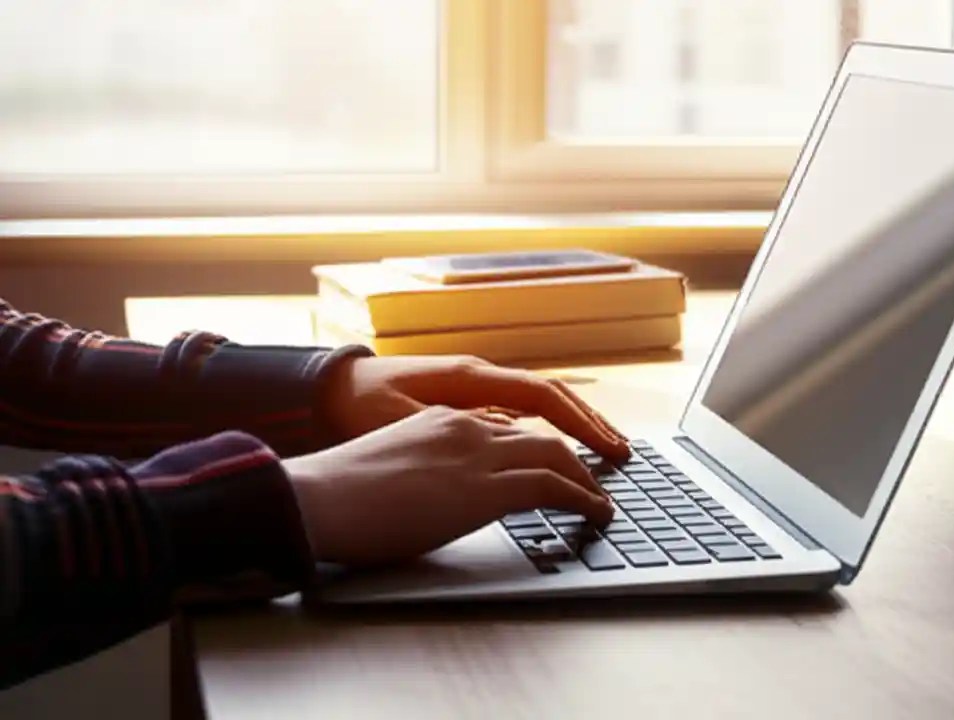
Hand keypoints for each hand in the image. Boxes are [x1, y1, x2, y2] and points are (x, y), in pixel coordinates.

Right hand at [284, 405, 614, 565]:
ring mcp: (477, 453)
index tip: (554, 465)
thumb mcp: (392, 468)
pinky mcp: (485, 487)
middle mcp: (465, 426)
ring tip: (601, 501)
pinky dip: (582, 498)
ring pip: (554, 455)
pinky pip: (552, 486)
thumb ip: (425, 471)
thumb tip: (441, 498)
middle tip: (594, 478)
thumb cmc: (338, 497)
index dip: (536, 449)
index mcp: (440, 420)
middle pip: (539, 436)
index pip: (505, 428)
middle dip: (575, 457)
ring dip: (585, 479)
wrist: (316, 500)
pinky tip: (596, 512)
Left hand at [320, 355, 628, 461]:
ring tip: (604, 451)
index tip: (607, 450)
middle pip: (551, 397)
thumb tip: (505, 434)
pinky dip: (547, 429)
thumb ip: (454, 425)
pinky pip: (519, 414)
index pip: (542, 396)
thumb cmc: (358, 407)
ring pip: (538, 405)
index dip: (580, 423)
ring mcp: (475, 390)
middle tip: (623, 453)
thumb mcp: (401, 419)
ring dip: (574, 425)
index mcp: (470, 379)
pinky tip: (558, 450)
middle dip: (591, 423)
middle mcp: (480, 379)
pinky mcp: (466, 404)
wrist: (324, 391)